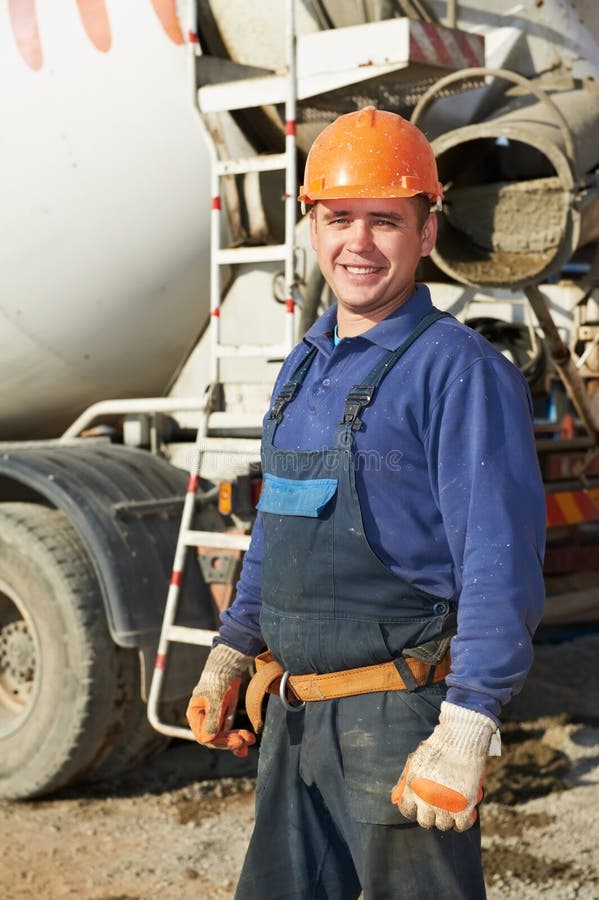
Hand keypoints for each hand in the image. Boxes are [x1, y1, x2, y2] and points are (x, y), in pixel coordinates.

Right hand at [186, 644, 255, 756]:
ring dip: (237, 740)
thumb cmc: (217, 680)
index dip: (218, 741)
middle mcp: (203, 719)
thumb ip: (212, 718)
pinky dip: (238, 735)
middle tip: (243, 743)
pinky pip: (230, 731)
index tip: (234, 742)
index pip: (204, 735)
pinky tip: (248, 739)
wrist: (227, 667)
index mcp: (195, 715)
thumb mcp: (215, 698)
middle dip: (230, 741)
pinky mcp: (223, 717)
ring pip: (224, 736)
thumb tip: (207, 739)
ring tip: (250, 740)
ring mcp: (214, 719)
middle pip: (215, 738)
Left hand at [391, 701, 496, 830]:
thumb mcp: (415, 761)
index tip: (421, 806)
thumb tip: (395, 798)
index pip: (407, 811)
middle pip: (425, 821)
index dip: (414, 809)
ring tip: (451, 806)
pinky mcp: (465, 806)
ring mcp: (446, 805)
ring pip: (444, 825)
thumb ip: (404, 780)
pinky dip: (462, 821)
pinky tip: (463, 812)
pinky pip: (462, 825)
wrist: (461, 739)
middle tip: (437, 806)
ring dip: (447, 818)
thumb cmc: (437, 748)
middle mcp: (427, 799)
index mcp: (413, 787)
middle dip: (430, 814)